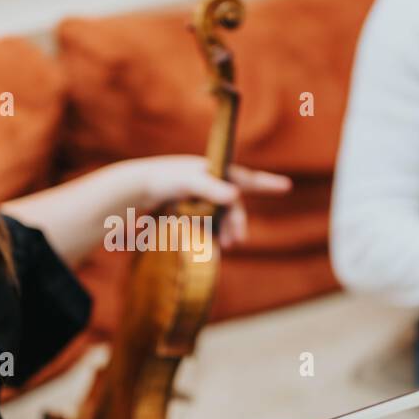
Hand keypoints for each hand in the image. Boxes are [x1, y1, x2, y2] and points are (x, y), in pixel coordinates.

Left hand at [125, 155, 291, 247]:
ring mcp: (199, 198)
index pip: (247, 179)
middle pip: (232, 206)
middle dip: (237, 223)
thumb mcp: (189, 182)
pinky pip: (205, 224)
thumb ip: (211, 189)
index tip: (286, 186)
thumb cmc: (162, 180)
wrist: (132, 189)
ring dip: (224, 231)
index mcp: (215, 172)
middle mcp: (210, 184)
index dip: (267, 184)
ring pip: (219, 218)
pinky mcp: (187, 210)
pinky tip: (210, 244)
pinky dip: (209, 233)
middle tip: (236, 241)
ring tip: (224, 246)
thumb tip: (236, 197)